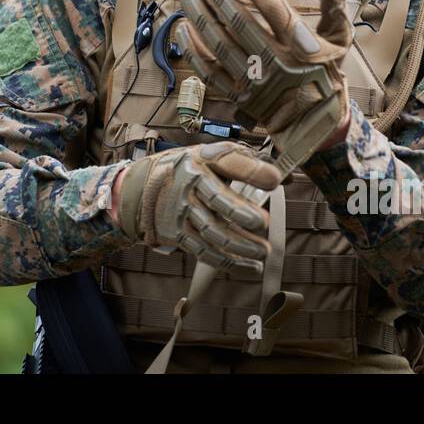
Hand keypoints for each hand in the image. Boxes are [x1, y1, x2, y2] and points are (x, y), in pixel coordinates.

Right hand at [114, 142, 282, 273]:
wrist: (142, 187)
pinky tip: (251, 268)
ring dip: (241, 245)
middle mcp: (190, 184)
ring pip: (213, 231)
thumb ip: (244, 163)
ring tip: (263, 251)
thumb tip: (281, 177)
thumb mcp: (211, 155)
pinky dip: (229, 263)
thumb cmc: (190, 170)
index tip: (274, 180)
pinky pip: (205, 252)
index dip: (251, 171)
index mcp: (202, 159)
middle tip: (263, 223)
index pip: (227, 161)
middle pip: (217, 200)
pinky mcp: (178, 234)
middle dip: (242, 213)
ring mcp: (182, 211)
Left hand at [175, 0, 352, 165]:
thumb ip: (335, 6)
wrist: (315, 121)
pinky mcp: (239, 95)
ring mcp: (255, 81)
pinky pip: (210, 71)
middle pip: (240, 24)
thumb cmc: (326, 72)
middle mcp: (277, 62)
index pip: (274, 8)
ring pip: (221, 45)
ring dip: (200, 18)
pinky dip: (193, 50)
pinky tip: (182, 28)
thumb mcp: (340, 40)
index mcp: (302, 46)